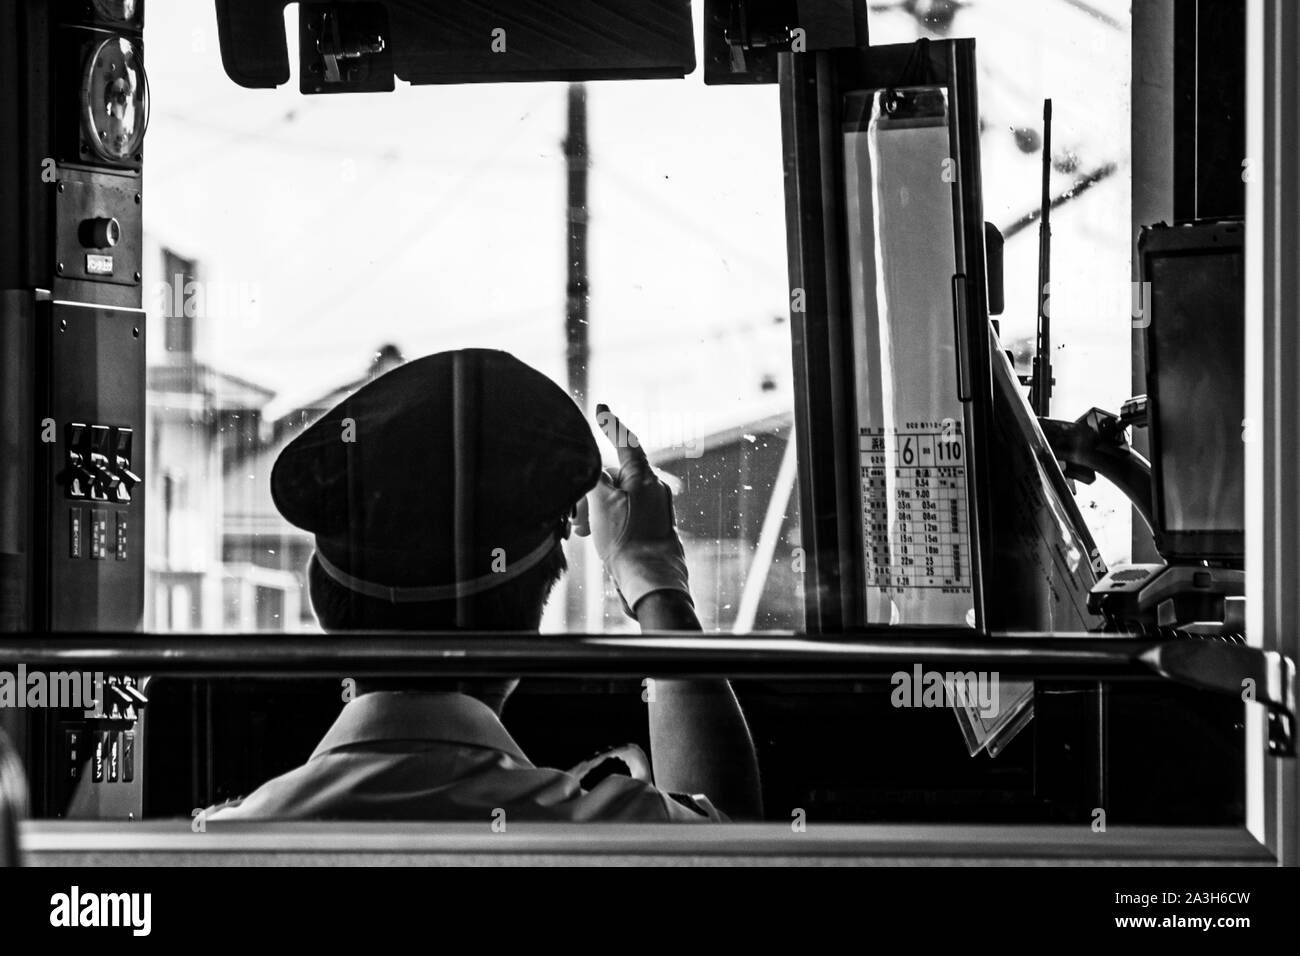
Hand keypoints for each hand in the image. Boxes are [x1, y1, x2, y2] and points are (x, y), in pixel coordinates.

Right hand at [576, 404, 690, 616]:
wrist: (649, 578)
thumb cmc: (626, 539)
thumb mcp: (602, 503)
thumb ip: (596, 478)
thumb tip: (596, 471)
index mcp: (643, 476)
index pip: (625, 441)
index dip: (610, 424)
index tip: (601, 408)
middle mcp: (652, 488)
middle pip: (614, 476)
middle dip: (590, 491)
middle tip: (574, 514)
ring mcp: (653, 507)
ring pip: (616, 497)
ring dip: (594, 509)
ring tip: (580, 531)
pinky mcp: (650, 525)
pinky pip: (623, 512)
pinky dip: (606, 519)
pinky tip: (592, 536)